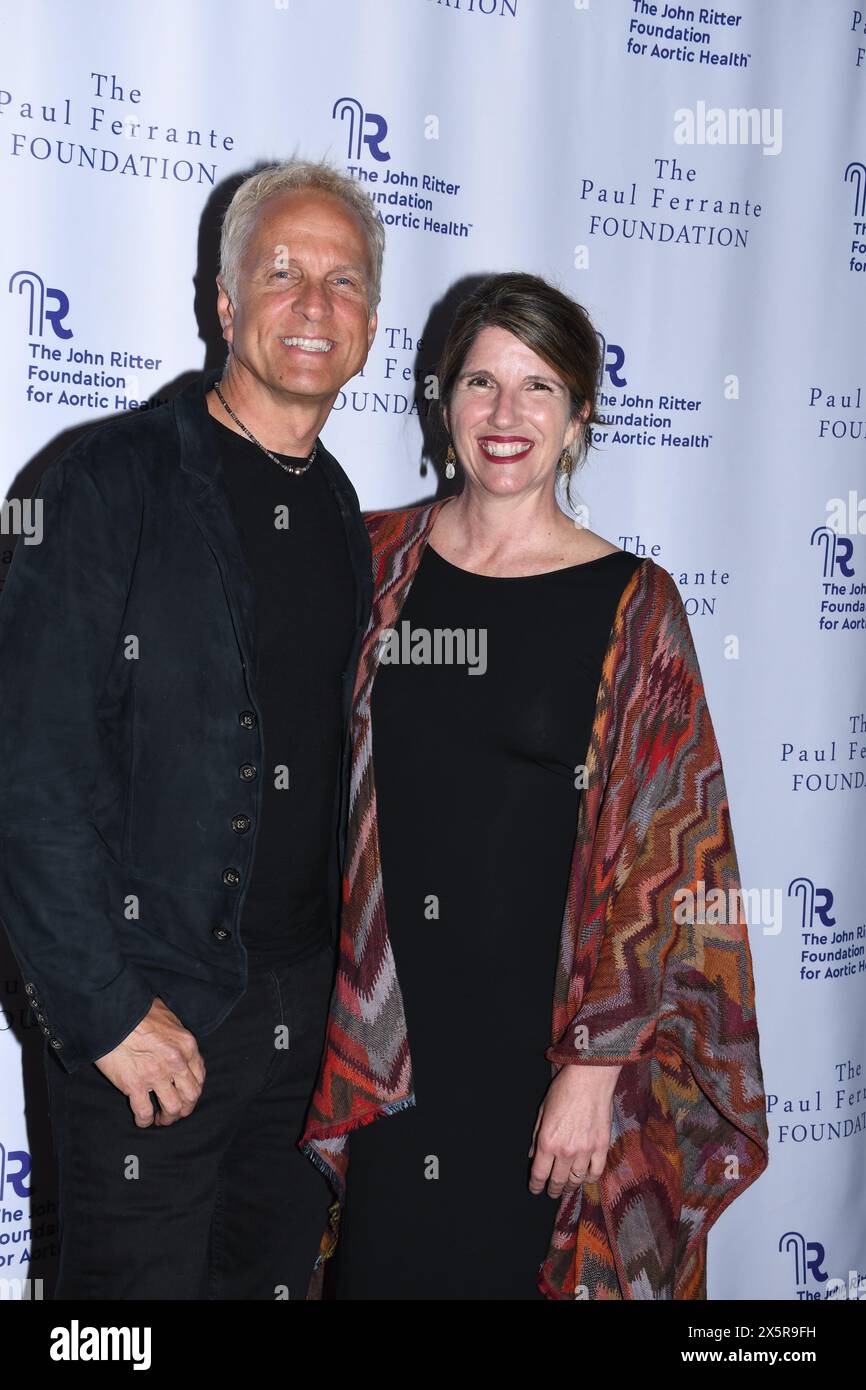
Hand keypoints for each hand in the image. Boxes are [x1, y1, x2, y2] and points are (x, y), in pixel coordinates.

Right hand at [94, 998, 205, 1127]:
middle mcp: (177, 1063)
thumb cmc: (138, 1010)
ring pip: (172, 1108)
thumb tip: (178, 1046)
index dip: (193, 1090)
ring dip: (168, 1118)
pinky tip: (143, 1120)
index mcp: (187, 1046)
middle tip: (175, 1112)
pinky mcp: (135, 1085)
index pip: (199, 1077)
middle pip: (190, 1096)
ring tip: (160, 1119)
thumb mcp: (168, 1016)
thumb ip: (177, 1035)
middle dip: (184, 1108)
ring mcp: (156, 1075)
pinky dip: (145, 1121)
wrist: (113, 1014)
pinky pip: (145, 1112)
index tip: (185, 1095)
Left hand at [528, 1063, 620, 1198]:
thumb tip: (532, 1155)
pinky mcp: (602, 1147)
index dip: (536, 1185)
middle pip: (558, 1181)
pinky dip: (590, 1179)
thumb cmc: (563, 1090)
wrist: (590, 1079)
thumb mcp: (542, 1111)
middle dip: (553, 1190)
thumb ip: (536, 1136)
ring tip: (568, 1187)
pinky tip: (585, 1178)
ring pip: (577, 1180)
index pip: (539, 1174)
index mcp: (547, 1141)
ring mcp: (585, 1151)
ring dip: (571, 1186)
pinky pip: (596, 1172)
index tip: (536, 1189)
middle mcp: (565, 1151)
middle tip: (552, 1192)